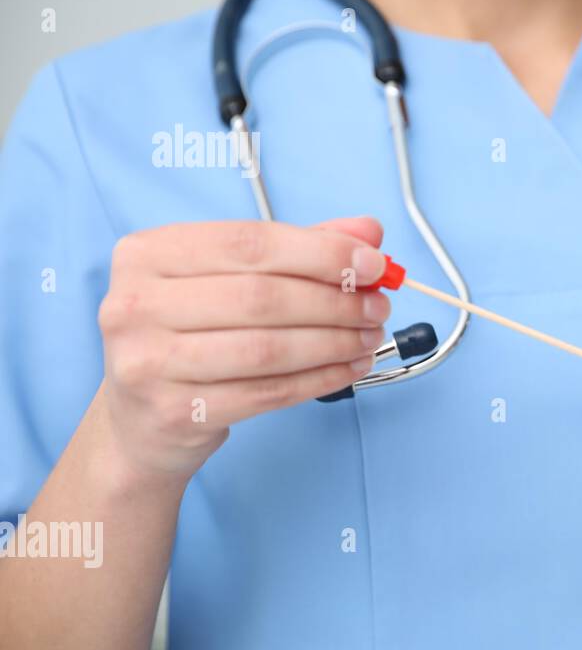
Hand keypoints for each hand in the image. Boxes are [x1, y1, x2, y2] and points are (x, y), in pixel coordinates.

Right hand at [96, 216, 391, 481]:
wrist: (141, 418)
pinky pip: (267, 393)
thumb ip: (299, 248)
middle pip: (261, 296)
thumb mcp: (234, 277)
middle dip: (335, 301)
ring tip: (368, 337)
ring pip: (268, 348)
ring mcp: (148, 361)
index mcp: (149, 253)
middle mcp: (136, 303)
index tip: (373, 265)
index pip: (250, 243)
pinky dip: (319, 379)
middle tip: (377, 307)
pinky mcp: (174, 411)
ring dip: (334, 342)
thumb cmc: (193, 333)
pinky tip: (347, 368)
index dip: (322, 253)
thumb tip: (369, 231)